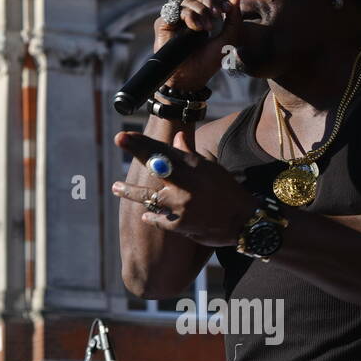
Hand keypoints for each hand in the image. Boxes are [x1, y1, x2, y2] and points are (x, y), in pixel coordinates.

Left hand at [112, 127, 258, 247]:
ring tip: (115, 187)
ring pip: (149, 196)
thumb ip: (190, 155)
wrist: (245, 222)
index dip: (144, 142)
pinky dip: (151, 217)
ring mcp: (182, 204)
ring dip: (130, 191)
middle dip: (137, 150)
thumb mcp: (211, 170)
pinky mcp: (180, 225)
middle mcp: (187, 183)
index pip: (165, 150)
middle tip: (119, 139)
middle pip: (156, 163)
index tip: (126, 135)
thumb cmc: (228, 192)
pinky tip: (144, 215)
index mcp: (195, 166)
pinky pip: (158, 219)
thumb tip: (176, 136)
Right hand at [154, 0, 244, 88]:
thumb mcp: (227, 41)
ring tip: (207, 27)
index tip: (228, 8)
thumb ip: (234, 20)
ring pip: (185, 0)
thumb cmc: (208, 62)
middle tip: (217, 13)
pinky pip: (173, 10)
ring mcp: (175, 18)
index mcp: (202, 16)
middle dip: (209, 0)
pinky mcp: (163, 24)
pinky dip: (187, 16)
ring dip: (199, 10)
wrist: (190, 79)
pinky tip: (195, 29)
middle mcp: (188, 14)